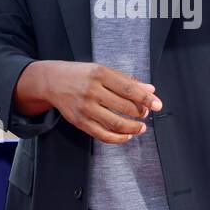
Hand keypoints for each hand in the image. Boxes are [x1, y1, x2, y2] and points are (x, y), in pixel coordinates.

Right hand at [14, 61, 161, 143]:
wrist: (52, 81)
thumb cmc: (81, 74)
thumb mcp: (102, 71)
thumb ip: (126, 81)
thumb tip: (150, 89)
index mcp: (100, 74)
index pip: (129, 88)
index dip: (146, 98)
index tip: (158, 105)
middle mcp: (92, 90)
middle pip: (124, 106)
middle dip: (140, 112)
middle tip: (146, 113)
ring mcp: (85, 107)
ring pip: (115, 123)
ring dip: (132, 128)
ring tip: (141, 127)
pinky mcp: (80, 121)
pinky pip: (102, 134)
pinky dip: (118, 138)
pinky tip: (127, 136)